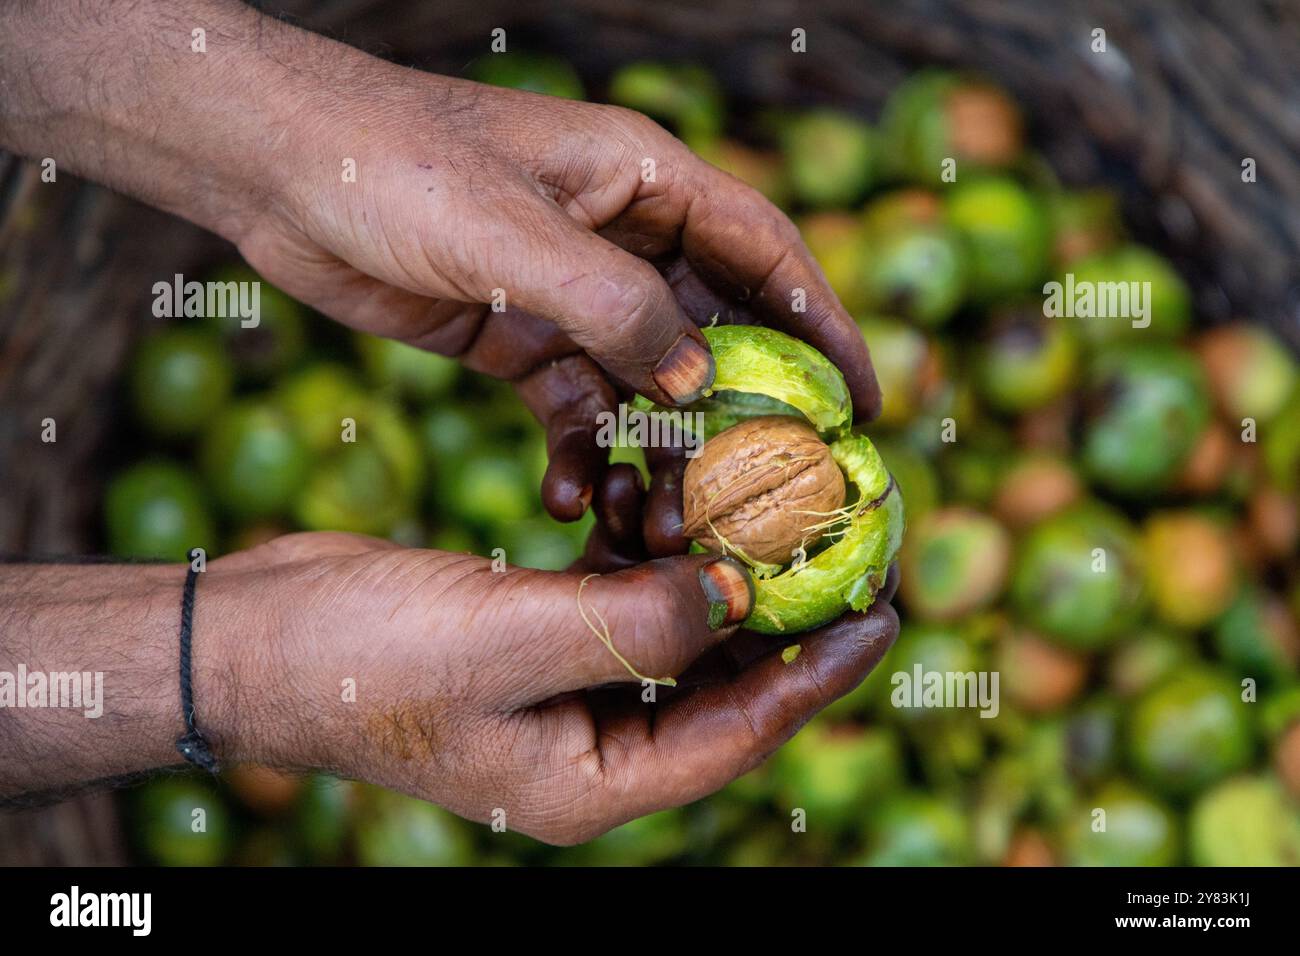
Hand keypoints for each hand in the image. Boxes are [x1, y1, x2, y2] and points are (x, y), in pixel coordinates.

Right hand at [205, 532, 898, 843]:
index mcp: (591, 778)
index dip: (815, 675)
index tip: (882, 612)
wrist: (255, 638)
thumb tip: (736, 599)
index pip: (737, 733)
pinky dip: (636, 545)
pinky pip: (617, 593)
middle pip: (719, 682)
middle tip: (838, 540)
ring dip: (702, 564)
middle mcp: (589, 742)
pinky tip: (637, 491)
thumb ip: (634, 627)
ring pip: (671, 629)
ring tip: (734, 494)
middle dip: (776, 609)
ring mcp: (562, 687)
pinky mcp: (536, 634)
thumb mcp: (508, 642)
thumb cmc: (363, 660)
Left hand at [236, 60, 880, 521]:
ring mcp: (568, 293)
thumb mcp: (517, 237)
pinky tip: (570, 504)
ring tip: (658, 528)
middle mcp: (620, 238)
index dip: (822, 327)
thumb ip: (617, 308)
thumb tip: (700, 383)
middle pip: (711, 335)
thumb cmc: (397, 166)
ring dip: (654, 455)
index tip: (862, 405)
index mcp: (645, 182)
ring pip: (642, 386)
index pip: (764, 255)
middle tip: (758, 500)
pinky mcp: (517, 338)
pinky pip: (573, 409)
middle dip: (735, 419)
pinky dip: (580, 457)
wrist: (276, 174)